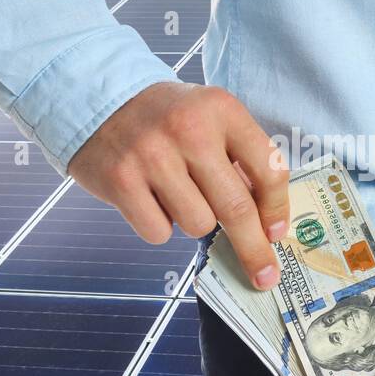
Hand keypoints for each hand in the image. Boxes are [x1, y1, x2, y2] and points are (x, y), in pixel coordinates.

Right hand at [67, 82, 288, 288]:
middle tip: (265, 277)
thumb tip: (266, 222)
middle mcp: (189, 129)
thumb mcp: (210, 117)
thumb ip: (240, 158)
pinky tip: (149, 198)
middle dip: (254, 250)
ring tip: (176, 193)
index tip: (277, 235)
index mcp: (221, 109)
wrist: (98, 99)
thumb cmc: (167, 118)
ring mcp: (153, 155)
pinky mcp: (121, 180)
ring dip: (193, 221)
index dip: (277, 210)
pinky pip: (159, 232)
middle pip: (236, 208)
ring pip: (198, 225)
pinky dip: (159, 225)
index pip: (268, 169)